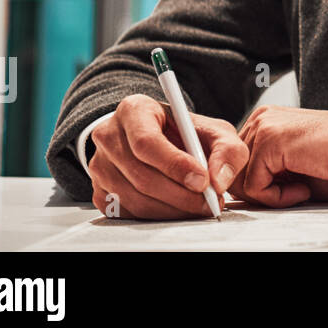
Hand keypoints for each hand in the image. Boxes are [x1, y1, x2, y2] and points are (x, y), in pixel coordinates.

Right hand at [89, 93, 247, 219]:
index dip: (175, 165)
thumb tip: (218, 179)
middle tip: (210, 202)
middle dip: (181, 194)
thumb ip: (227, 149)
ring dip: (173, 209)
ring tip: (200, 207)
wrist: (162, 140)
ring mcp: (99, 166)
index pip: (147, 142)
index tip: (203, 180)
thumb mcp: (214, 130)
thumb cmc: (186, 133)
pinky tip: (179, 210)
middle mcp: (109, 136)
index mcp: (133, 110)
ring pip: (135, 198)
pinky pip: (128, 213)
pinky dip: (158, 217)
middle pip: (142, 175)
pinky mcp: (100, 191)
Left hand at [230, 105, 327, 207]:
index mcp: (267, 123)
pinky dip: (277, 198)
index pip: (238, 166)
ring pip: (240, 181)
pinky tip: (303, 188)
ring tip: (300, 189)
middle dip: (262, 193)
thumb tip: (242, 195)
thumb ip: (267, 175)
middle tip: (296, 191)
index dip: (261, 188)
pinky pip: (253, 186)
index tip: (290, 189)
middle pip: (235, 174)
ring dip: (271, 196)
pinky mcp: (271, 141)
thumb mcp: (294, 169)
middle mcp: (262, 120)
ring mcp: (264, 127)